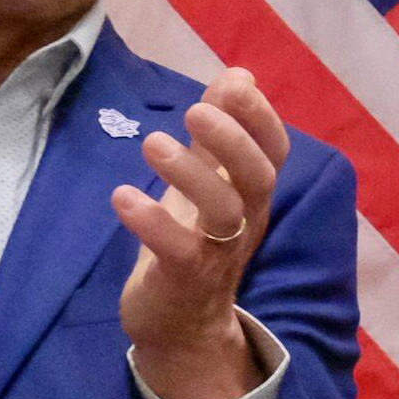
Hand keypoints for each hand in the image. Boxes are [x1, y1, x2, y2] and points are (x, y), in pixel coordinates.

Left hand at [117, 67, 288, 398]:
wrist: (182, 325)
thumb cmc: (194, 242)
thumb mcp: (209, 182)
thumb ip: (220, 132)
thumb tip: (240, 74)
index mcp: (252, 194)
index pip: (274, 152)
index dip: (260, 117)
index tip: (233, 84)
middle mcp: (245, 221)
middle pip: (258, 178)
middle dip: (231, 141)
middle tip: (193, 111)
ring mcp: (219, 252)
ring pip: (223, 212)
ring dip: (191, 174)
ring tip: (153, 144)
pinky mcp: (185, 279)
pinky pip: (179, 251)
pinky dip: (153, 222)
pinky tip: (124, 197)